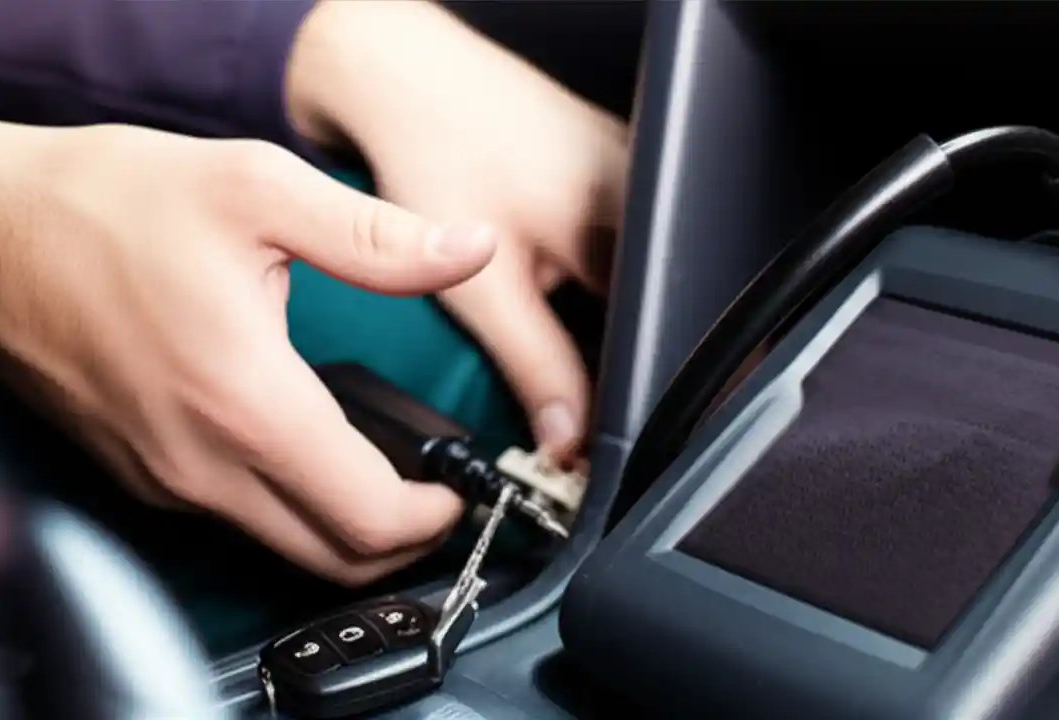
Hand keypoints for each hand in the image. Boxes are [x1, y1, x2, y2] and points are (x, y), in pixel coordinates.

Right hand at [0, 121, 496, 584]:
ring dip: (348, 526)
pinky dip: (290, 506)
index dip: (434, 515)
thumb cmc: (107, 204)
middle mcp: (202, 463)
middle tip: (437, 493)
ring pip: (283, 545)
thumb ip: (376, 237)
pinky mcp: (140, 472)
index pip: (368, 517)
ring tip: (388, 472)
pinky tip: (309, 450)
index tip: (460, 487)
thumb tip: (470, 249)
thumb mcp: (258, 190)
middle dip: (403, 539)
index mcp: (247, 403)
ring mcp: (165, 478)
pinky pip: (234, 517)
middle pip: (333, 557)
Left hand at [287, 1, 629, 461]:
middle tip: (537, 344)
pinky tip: (537, 259)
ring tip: (530, 289)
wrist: (406, 78)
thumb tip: (569, 439)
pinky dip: (578, 273)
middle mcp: (646, 196)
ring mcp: (633, 175)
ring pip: (626, 282)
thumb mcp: (482, 285)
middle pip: (644, 315)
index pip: (651, 346)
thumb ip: (536, 366)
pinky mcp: (611, 168)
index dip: (614, 394)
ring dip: (586, 310)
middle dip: (598, 351)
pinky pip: (612, 246)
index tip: (572, 420)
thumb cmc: (437, 156)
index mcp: (632, 226)